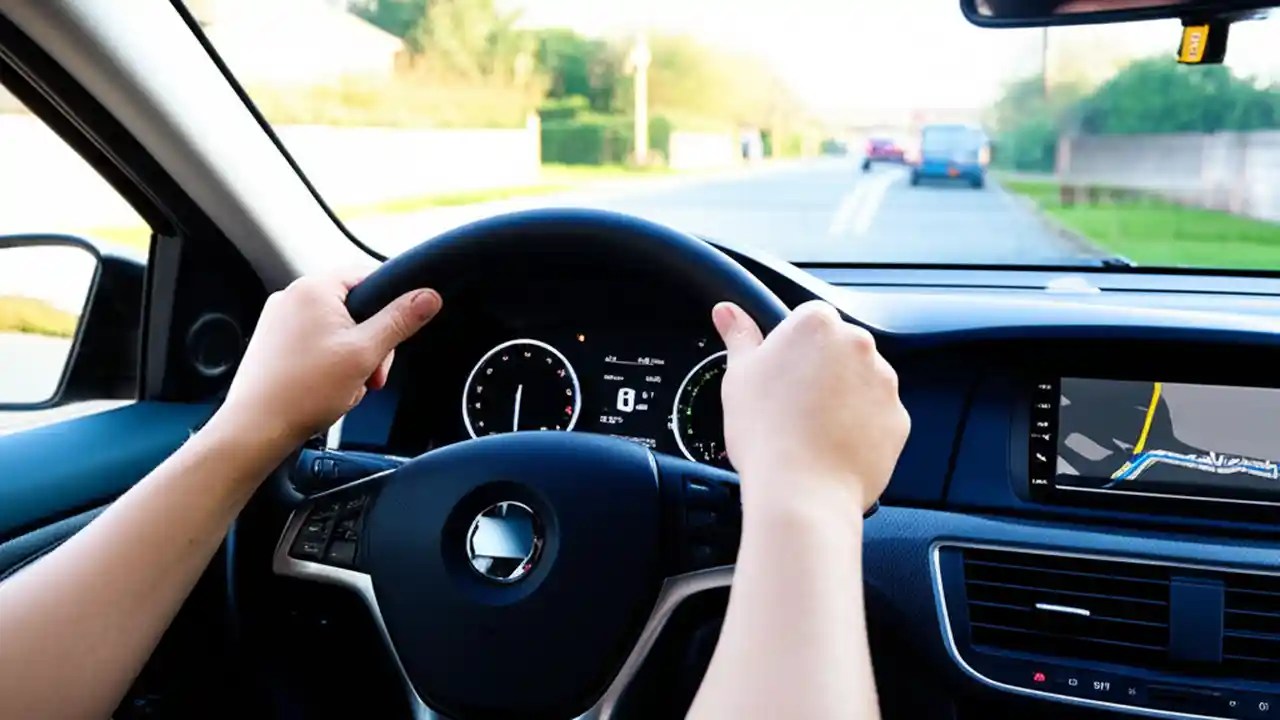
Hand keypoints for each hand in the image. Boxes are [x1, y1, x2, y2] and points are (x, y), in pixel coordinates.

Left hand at [217, 270, 441, 447]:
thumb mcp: (366, 353)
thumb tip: (428, 297)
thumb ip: (400, 321)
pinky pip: (314, 341)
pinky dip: (330, 361)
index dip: (389, 304)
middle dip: (371, 341)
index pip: (367, 275)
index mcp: (314, 288)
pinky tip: (329, 386)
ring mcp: (278, 319)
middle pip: (353, 306)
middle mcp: (292, 296)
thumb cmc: (304, 391)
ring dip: (352, 355)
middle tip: (373, 372)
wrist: (257, 427)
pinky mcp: (272, 342)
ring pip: (335, 327)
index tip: (397, 332)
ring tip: (348, 384)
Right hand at [713, 300, 908, 513]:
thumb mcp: (739, 376)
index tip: (780, 372)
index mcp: (817, 325)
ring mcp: (884, 383)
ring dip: (841, 397)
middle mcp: (858, 345)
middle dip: (819, 370)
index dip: (790, 348)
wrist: (801, 492)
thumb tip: (727, 311)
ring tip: (811, 430)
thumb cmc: (766, 433)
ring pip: (859, 382)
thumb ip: (739, 336)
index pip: (807, 320)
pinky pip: (877, 416)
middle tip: (791, 404)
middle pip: (837, 349)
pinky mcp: (898, 419)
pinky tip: (832, 445)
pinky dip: (860, 427)